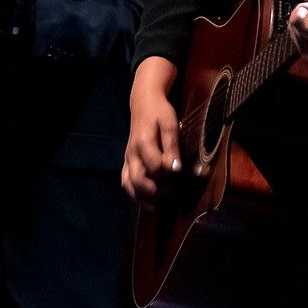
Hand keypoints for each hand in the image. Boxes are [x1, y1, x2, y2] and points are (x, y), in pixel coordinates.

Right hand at [122, 57, 181, 208]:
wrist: (143, 103)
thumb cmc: (159, 112)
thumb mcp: (170, 123)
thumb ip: (172, 146)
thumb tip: (175, 168)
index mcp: (143, 143)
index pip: (155, 166)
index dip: (170, 174)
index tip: (182, 175)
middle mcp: (132, 154)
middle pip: (139, 181)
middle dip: (156, 192)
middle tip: (173, 193)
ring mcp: (127, 159)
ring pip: (129, 185)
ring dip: (144, 198)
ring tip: (159, 205)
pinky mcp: (127, 162)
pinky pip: (126, 183)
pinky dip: (136, 195)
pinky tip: (149, 203)